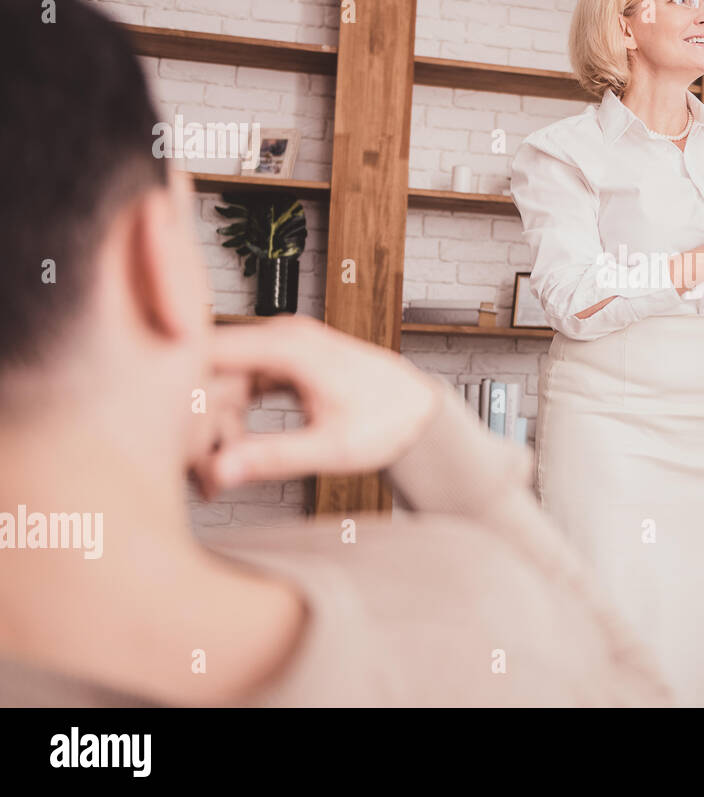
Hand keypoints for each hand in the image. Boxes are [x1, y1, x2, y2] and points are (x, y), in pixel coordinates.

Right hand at [189, 315, 441, 491]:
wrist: (422, 412)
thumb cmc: (389, 423)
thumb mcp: (331, 448)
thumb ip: (273, 457)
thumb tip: (219, 473)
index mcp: (287, 344)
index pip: (204, 354)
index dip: (177, 395)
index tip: (170, 441)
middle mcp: (280, 336)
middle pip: (209, 371)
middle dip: (193, 420)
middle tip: (193, 476)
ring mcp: (281, 348)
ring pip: (221, 381)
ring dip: (211, 425)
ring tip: (212, 478)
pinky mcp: (284, 363)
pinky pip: (239, 385)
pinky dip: (230, 418)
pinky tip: (230, 455)